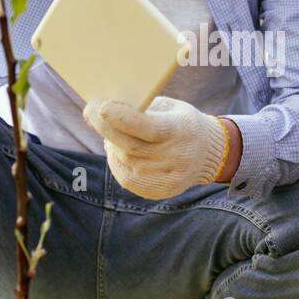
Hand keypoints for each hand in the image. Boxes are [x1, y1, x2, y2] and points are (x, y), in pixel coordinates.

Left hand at [83, 95, 228, 198]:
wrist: (208, 154)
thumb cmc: (181, 122)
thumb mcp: (170, 107)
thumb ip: (143, 108)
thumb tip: (105, 108)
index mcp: (182, 130)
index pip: (149, 127)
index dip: (123, 118)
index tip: (101, 107)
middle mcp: (177, 157)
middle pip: (130, 145)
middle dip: (105, 127)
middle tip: (90, 112)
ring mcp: (168, 178)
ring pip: (124, 161)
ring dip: (110, 143)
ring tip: (109, 130)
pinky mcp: (160, 191)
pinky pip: (126, 178)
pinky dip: (116, 162)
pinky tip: (116, 150)